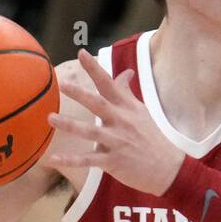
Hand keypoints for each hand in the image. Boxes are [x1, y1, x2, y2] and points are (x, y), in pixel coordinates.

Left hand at [49, 48, 184, 195]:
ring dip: (70, 125)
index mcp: (127, 108)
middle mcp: (121, 122)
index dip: (94, 69)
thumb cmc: (153, 138)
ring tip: (51, 118)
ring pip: (90, 132)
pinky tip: (53, 159)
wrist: (170, 168)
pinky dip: (70, 160)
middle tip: (62, 83)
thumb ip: (127, 93)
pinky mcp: (113, 162)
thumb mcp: (142, 112)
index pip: (109, 84)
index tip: (81, 53)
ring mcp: (117, 142)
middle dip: (80, 94)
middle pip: (99, 104)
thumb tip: (126, 72)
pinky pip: (88, 160)